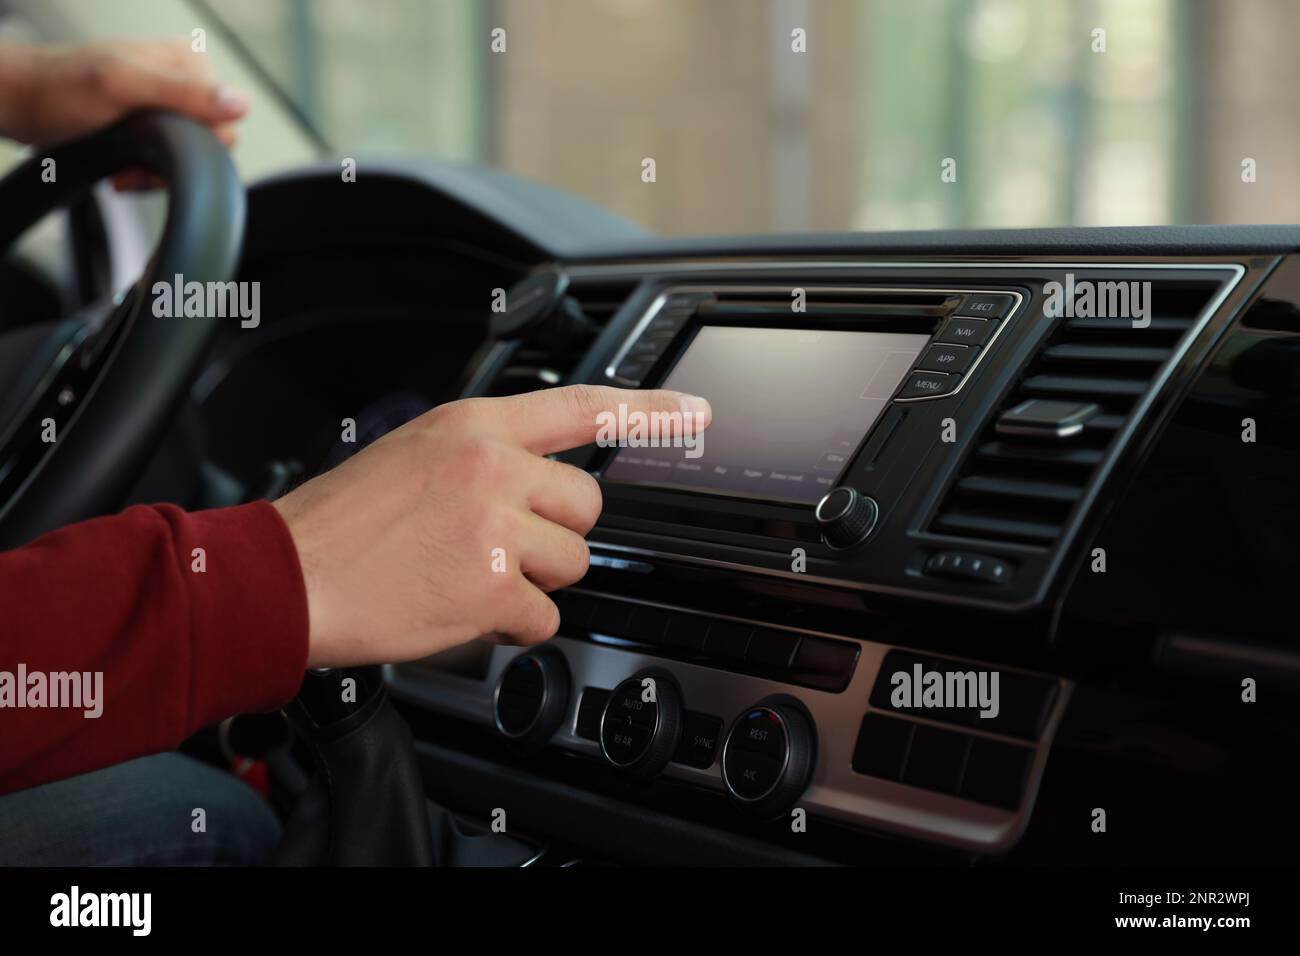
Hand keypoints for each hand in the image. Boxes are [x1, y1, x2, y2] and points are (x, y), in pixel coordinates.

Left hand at [0, 38, 248, 186]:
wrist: (22, 102)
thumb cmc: (60, 90)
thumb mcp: (124, 86)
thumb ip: (184, 92)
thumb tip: (241, 103)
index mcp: (192, 64)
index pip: (226, 123)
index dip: (193, 147)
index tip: (151, 145)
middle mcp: (186, 80)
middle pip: (210, 144)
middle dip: (171, 161)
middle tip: (131, 154)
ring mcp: (170, 102)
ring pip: (190, 158)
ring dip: (155, 170)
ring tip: (121, 159)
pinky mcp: (155, 122)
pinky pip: (172, 159)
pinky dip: (146, 170)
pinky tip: (122, 161)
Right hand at [273, 385, 710, 668]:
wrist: (283, 579)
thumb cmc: (341, 523)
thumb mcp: (414, 452)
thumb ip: (484, 455)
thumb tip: (540, 476)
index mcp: (473, 427)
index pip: (580, 407)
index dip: (648, 410)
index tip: (695, 413)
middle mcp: (492, 470)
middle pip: (587, 505)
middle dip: (556, 534)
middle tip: (502, 545)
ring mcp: (495, 529)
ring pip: (571, 564)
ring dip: (533, 581)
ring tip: (469, 574)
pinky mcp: (492, 590)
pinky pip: (544, 617)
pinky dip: (512, 625)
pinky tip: (464, 608)